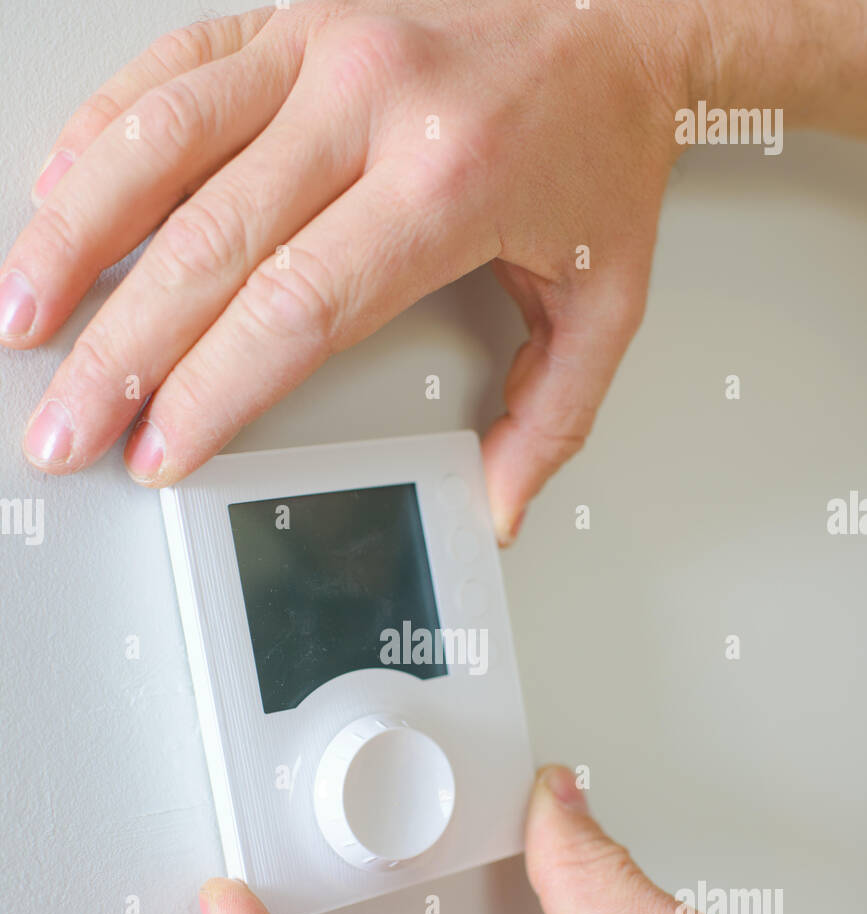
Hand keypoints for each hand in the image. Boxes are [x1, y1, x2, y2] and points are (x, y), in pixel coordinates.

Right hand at [0, 0, 699, 539]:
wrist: (617, 16)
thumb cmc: (601, 150)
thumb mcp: (604, 302)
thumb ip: (550, 418)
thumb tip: (496, 503)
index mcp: (446, 186)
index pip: (294, 309)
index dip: (210, 391)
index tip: (157, 450)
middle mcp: (371, 105)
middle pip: (207, 245)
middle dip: (121, 353)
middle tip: (66, 425)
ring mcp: (321, 48)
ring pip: (162, 144)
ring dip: (77, 239)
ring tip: (22, 317)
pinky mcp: (291, 16)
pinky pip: (171, 67)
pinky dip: (103, 135)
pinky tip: (59, 197)